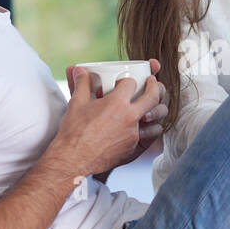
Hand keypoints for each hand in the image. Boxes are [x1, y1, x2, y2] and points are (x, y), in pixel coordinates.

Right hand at [58, 58, 167, 176]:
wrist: (73, 160)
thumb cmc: (74, 131)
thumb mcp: (76, 103)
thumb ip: (81, 83)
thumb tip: (78, 69)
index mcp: (117, 103)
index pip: (131, 83)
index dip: (128, 81)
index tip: (125, 82)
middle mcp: (129, 117)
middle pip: (153, 97)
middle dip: (155, 87)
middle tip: (152, 83)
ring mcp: (134, 134)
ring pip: (156, 118)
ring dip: (156, 110)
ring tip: (151, 106)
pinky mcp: (133, 148)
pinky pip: (150, 136)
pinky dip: (149, 129)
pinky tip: (145, 125)